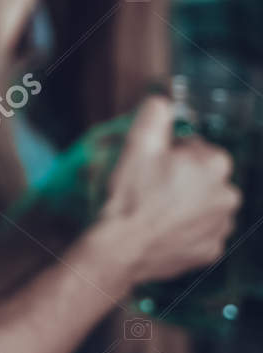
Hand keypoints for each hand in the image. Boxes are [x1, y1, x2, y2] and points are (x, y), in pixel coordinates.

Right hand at [98, 95, 240, 285]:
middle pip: (203, 176)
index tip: (153, 164)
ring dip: (186, 203)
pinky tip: (162, 228)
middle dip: (182, 178)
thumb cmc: (132, 196)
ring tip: (155, 209)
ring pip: (204, 204)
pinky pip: (201, 232)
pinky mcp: (212, 249)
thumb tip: (163, 102)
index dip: (171, 153)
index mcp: (215, 164)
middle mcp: (228, 194)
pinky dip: (185, 229)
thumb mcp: (138, 145)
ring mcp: (222, 225)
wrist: (124, 246)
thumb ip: (155, 115)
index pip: (196, 147)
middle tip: (152, 186)